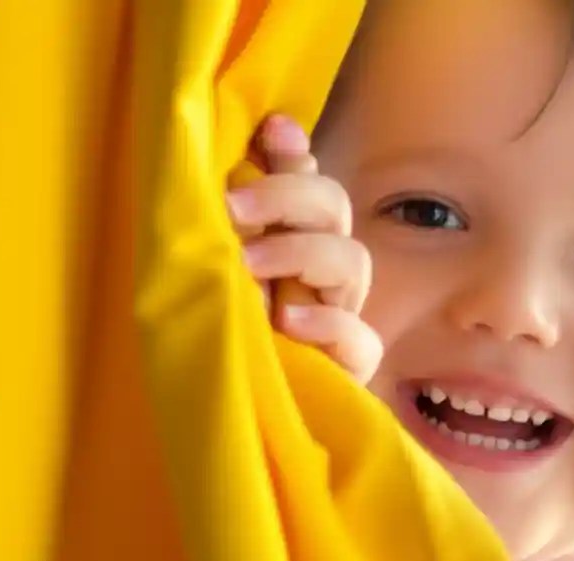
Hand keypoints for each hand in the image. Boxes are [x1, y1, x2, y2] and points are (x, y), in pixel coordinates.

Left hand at [228, 114, 381, 381]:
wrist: (226, 416)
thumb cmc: (216, 335)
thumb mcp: (213, 265)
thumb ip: (236, 213)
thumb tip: (251, 143)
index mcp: (291, 237)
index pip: (308, 179)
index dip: (293, 154)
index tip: (269, 131)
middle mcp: (322, 267)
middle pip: (334, 208)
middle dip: (289, 197)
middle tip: (233, 208)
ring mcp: (340, 313)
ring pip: (353, 260)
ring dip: (302, 253)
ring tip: (250, 266)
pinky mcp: (349, 365)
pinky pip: (360, 338)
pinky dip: (327, 323)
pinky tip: (287, 321)